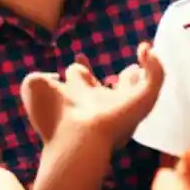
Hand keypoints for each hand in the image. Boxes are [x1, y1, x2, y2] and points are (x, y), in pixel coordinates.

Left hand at [24, 43, 163, 163]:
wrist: (78, 139)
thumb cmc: (54, 116)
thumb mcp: (33, 88)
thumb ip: (37, 77)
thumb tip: (55, 76)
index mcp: (78, 101)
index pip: (82, 82)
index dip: (81, 69)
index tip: (79, 57)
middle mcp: (102, 103)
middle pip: (114, 88)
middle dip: (119, 78)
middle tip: (128, 67)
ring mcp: (124, 104)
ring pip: (138, 87)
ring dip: (145, 71)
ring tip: (149, 53)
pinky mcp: (142, 103)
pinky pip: (155, 80)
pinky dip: (156, 66)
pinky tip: (148, 49)